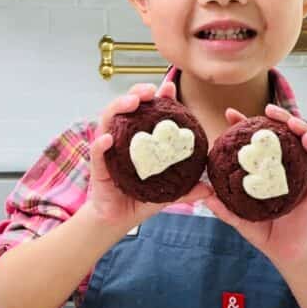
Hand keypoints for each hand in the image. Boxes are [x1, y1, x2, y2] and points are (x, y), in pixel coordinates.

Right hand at [85, 81, 209, 231]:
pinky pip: (97, 151)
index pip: (148, 112)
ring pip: (109, 120)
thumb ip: (187, 190)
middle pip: (127, 107)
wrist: (118, 220)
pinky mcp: (98, 166)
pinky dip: (101, 143)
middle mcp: (123, 139)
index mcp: (140, 140)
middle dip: (137, 93)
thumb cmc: (141, 200)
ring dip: (119, 107)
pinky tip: (108, 138)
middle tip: (149, 91)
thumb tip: (209, 188)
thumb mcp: (168, 193)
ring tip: (132, 103)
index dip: (159, 97)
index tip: (170, 88)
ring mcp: (109, 150)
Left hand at [203, 103, 306, 265]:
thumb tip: (204, 196)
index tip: (229, 113)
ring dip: (298, 124)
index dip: (245, 123)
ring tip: (287, 118)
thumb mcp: (238, 217)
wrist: (283, 251)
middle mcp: (287, 167)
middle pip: (283, 133)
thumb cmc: (262, 231)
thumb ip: (223, 208)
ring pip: (304, 140)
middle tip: (265, 108)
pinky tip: (304, 137)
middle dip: (276, 116)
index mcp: (268, 169)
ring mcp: (302, 174)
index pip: (257, 141)